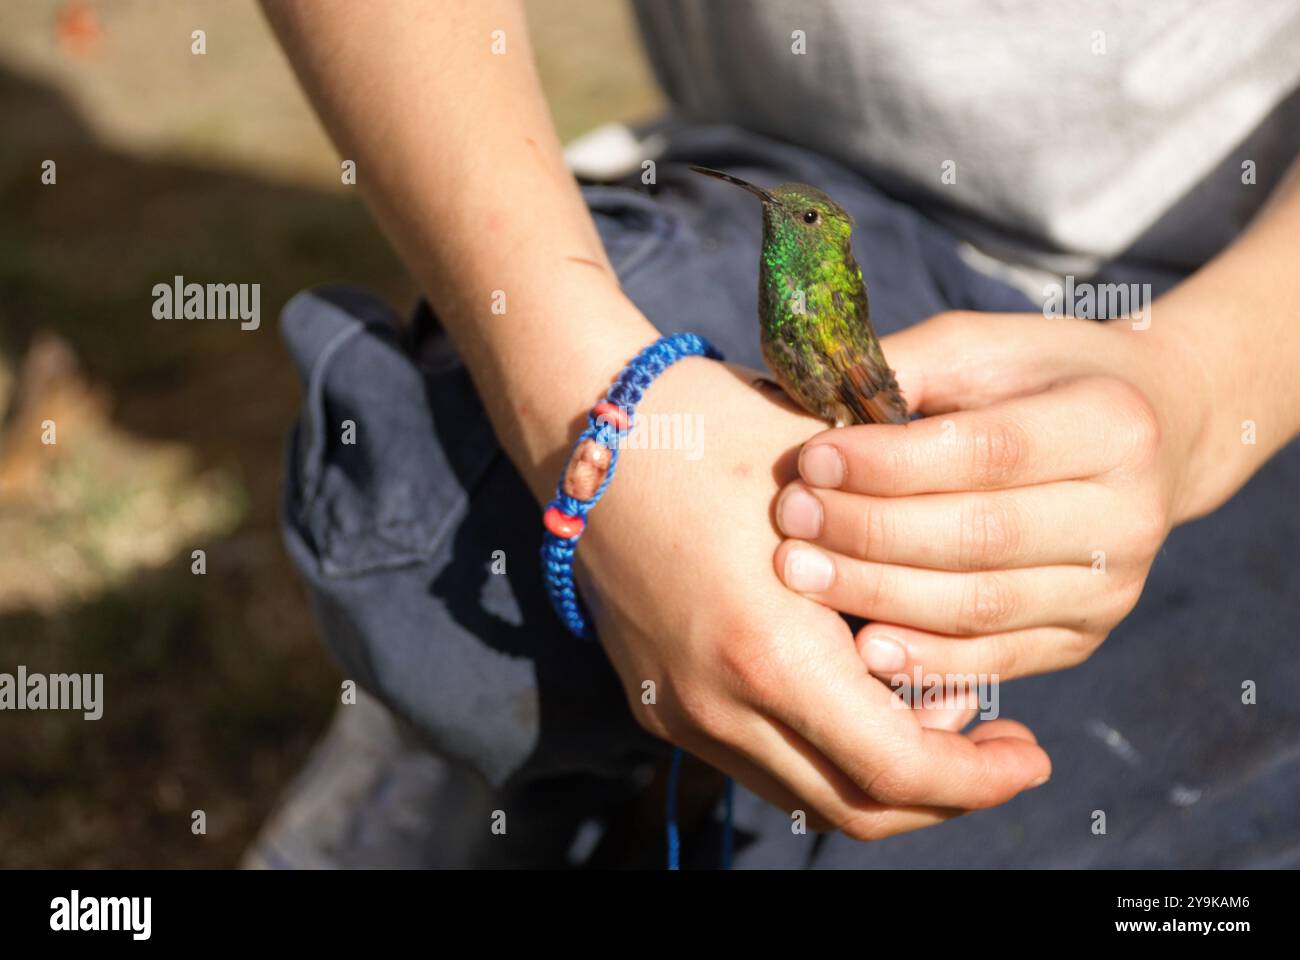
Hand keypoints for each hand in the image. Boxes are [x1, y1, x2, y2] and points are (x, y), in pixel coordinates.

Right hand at [576, 354, 1050, 837]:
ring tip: (932, 710)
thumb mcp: (832, 486)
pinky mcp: (659, 701)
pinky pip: (760, 759)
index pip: (898, 766)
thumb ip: (901, 582)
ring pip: (806, 792)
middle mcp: (717, 704)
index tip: (1034, 754)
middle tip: (997, 748)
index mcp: (768, 652)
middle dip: (943, 793)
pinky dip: (822, 748)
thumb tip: (958, 666)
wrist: (591, 428)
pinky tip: (856, 690)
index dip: (980, 778)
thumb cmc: (721, 434)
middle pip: (857, 806)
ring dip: (881, 773)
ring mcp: (679, 710)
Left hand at [773, 310, 1207, 682]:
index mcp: (1111, 425)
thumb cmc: (1039, 381)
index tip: (812, 458)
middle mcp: (1126, 516)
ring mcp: (1110, 589)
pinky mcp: (1081, 638)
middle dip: (871, 532)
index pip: (987, 453)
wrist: (1151, 437)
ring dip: (878, 594)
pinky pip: (994, 659)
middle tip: (791, 519)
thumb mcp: (984, 347)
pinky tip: (861, 644)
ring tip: (799, 572)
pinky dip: (924, 657)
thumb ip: (906, 369)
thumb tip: (808, 403)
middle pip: (980, 536)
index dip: (891, 464)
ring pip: (980, 605)